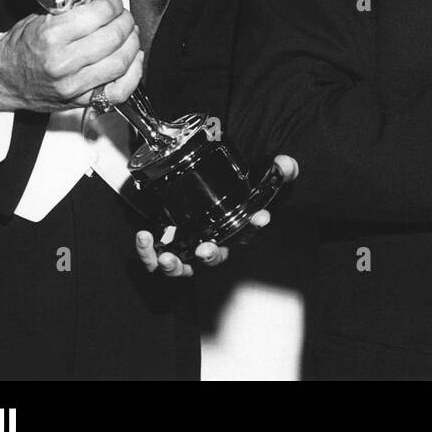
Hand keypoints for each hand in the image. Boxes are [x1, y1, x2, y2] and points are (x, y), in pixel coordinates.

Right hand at [0, 0, 143, 113]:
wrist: (4, 77)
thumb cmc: (26, 42)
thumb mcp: (51, 10)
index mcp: (51, 35)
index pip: (102, 12)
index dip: (113, 2)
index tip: (111, 2)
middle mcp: (62, 62)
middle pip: (114, 36)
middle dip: (125, 21)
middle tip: (121, 17)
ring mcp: (73, 84)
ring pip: (121, 61)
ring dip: (132, 43)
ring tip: (127, 34)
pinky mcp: (82, 100)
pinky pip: (120, 91)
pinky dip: (134, 73)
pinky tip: (131, 59)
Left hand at [135, 154, 298, 276]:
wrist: (198, 188)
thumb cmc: (229, 191)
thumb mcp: (256, 176)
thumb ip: (277, 171)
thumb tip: (287, 163)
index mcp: (233, 228)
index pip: (250, 228)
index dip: (256, 224)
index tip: (260, 218)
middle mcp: (212, 241)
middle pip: (215, 257)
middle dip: (210, 256)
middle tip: (204, 249)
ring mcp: (186, 245)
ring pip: (182, 268)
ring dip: (174, 266)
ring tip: (166, 256)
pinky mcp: (164, 243)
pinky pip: (154, 258)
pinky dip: (147, 251)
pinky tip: (144, 235)